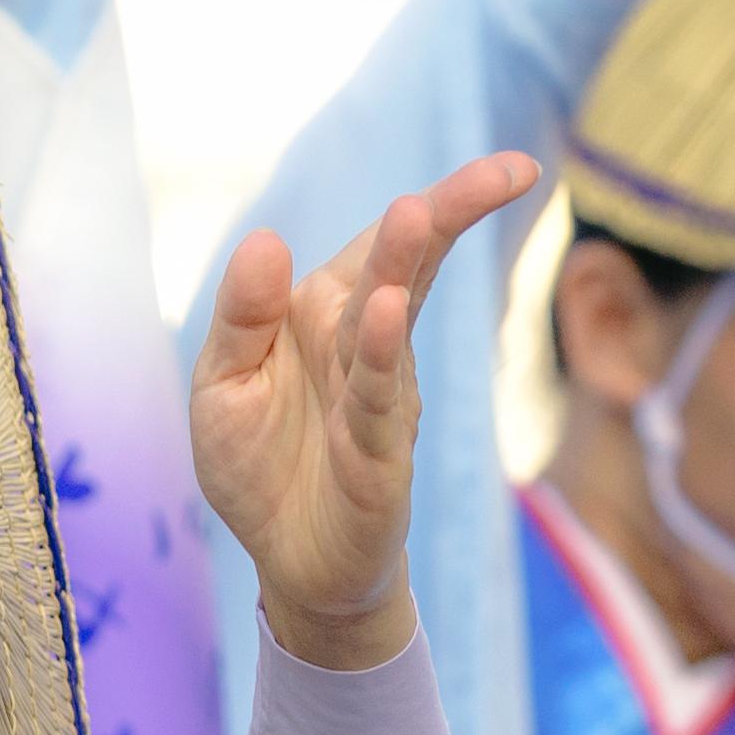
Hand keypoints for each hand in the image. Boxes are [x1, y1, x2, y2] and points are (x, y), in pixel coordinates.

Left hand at [191, 153, 537, 668]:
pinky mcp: (375, 455)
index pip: (383, 245)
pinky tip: (387, 313)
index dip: (442, 202)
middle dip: (447, 213)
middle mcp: (360, 344)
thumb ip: (241, 317)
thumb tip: (264, 241)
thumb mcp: (223, 384)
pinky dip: (381, 355)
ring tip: (417, 212)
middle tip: (500, 174)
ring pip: (387, 321)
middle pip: (406, 266)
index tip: (511, 171)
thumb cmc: (260, 465)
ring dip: (401, 266)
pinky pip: (376, 397)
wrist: (289, 563)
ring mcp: (376, 398)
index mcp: (326, 312)